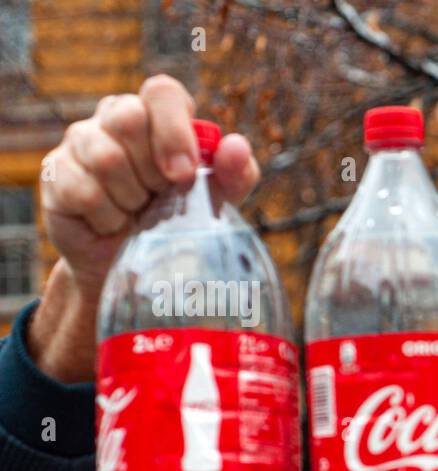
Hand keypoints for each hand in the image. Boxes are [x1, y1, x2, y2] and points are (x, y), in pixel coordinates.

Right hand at [26, 75, 260, 383]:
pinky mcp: (56, 172)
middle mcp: (115, 118)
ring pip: (105, 157)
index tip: (184, 173)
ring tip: (137, 213)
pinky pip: (83, 191)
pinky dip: (106, 218)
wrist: (135, 265)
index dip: (174, 130)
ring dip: (131, 198)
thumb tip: (236, 147)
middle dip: (152, 170)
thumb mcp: (216, 201)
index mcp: (158, 116)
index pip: (162, 92)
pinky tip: (112, 224)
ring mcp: (81, 142)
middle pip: (127, 119)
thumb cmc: (178, 221)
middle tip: (159, 197)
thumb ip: (233, 174)